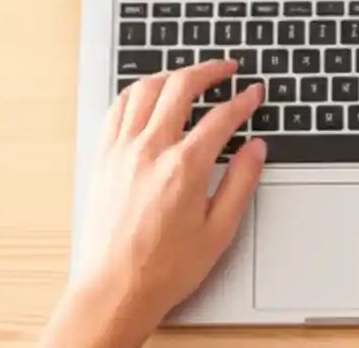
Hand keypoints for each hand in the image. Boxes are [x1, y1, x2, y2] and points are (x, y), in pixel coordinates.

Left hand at [40, 61, 265, 347]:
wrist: (115, 290)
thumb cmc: (164, 268)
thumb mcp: (219, 230)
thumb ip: (241, 182)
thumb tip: (255, 149)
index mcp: (183, 168)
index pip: (221, 117)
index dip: (244, 100)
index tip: (254, 94)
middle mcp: (149, 151)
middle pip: (180, 86)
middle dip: (209, 70)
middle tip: (227, 69)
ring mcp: (121, 151)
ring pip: (144, 89)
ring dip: (171, 74)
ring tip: (190, 75)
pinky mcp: (102, 158)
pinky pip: (118, 108)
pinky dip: (138, 93)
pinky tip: (149, 96)